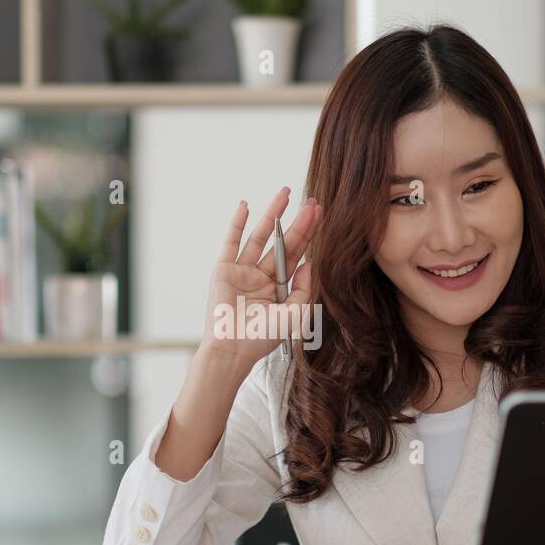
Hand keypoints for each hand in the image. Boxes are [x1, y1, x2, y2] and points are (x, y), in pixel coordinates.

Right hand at [200, 186, 319, 370]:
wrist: (233, 349)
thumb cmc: (262, 338)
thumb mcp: (295, 314)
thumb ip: (306, 288)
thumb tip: (311, 261)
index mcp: (279, 287)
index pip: (297, 255)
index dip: (309, 234)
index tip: (320, 213)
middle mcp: (261, 276)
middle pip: (283, 242)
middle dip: (298, 221)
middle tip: (312, 201)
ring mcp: (242, 271)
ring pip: (260, 236)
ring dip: (272, 215)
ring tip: (285, 194)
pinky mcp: (224, 270)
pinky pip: (231, 242)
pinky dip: (237, 223)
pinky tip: (246, 205)